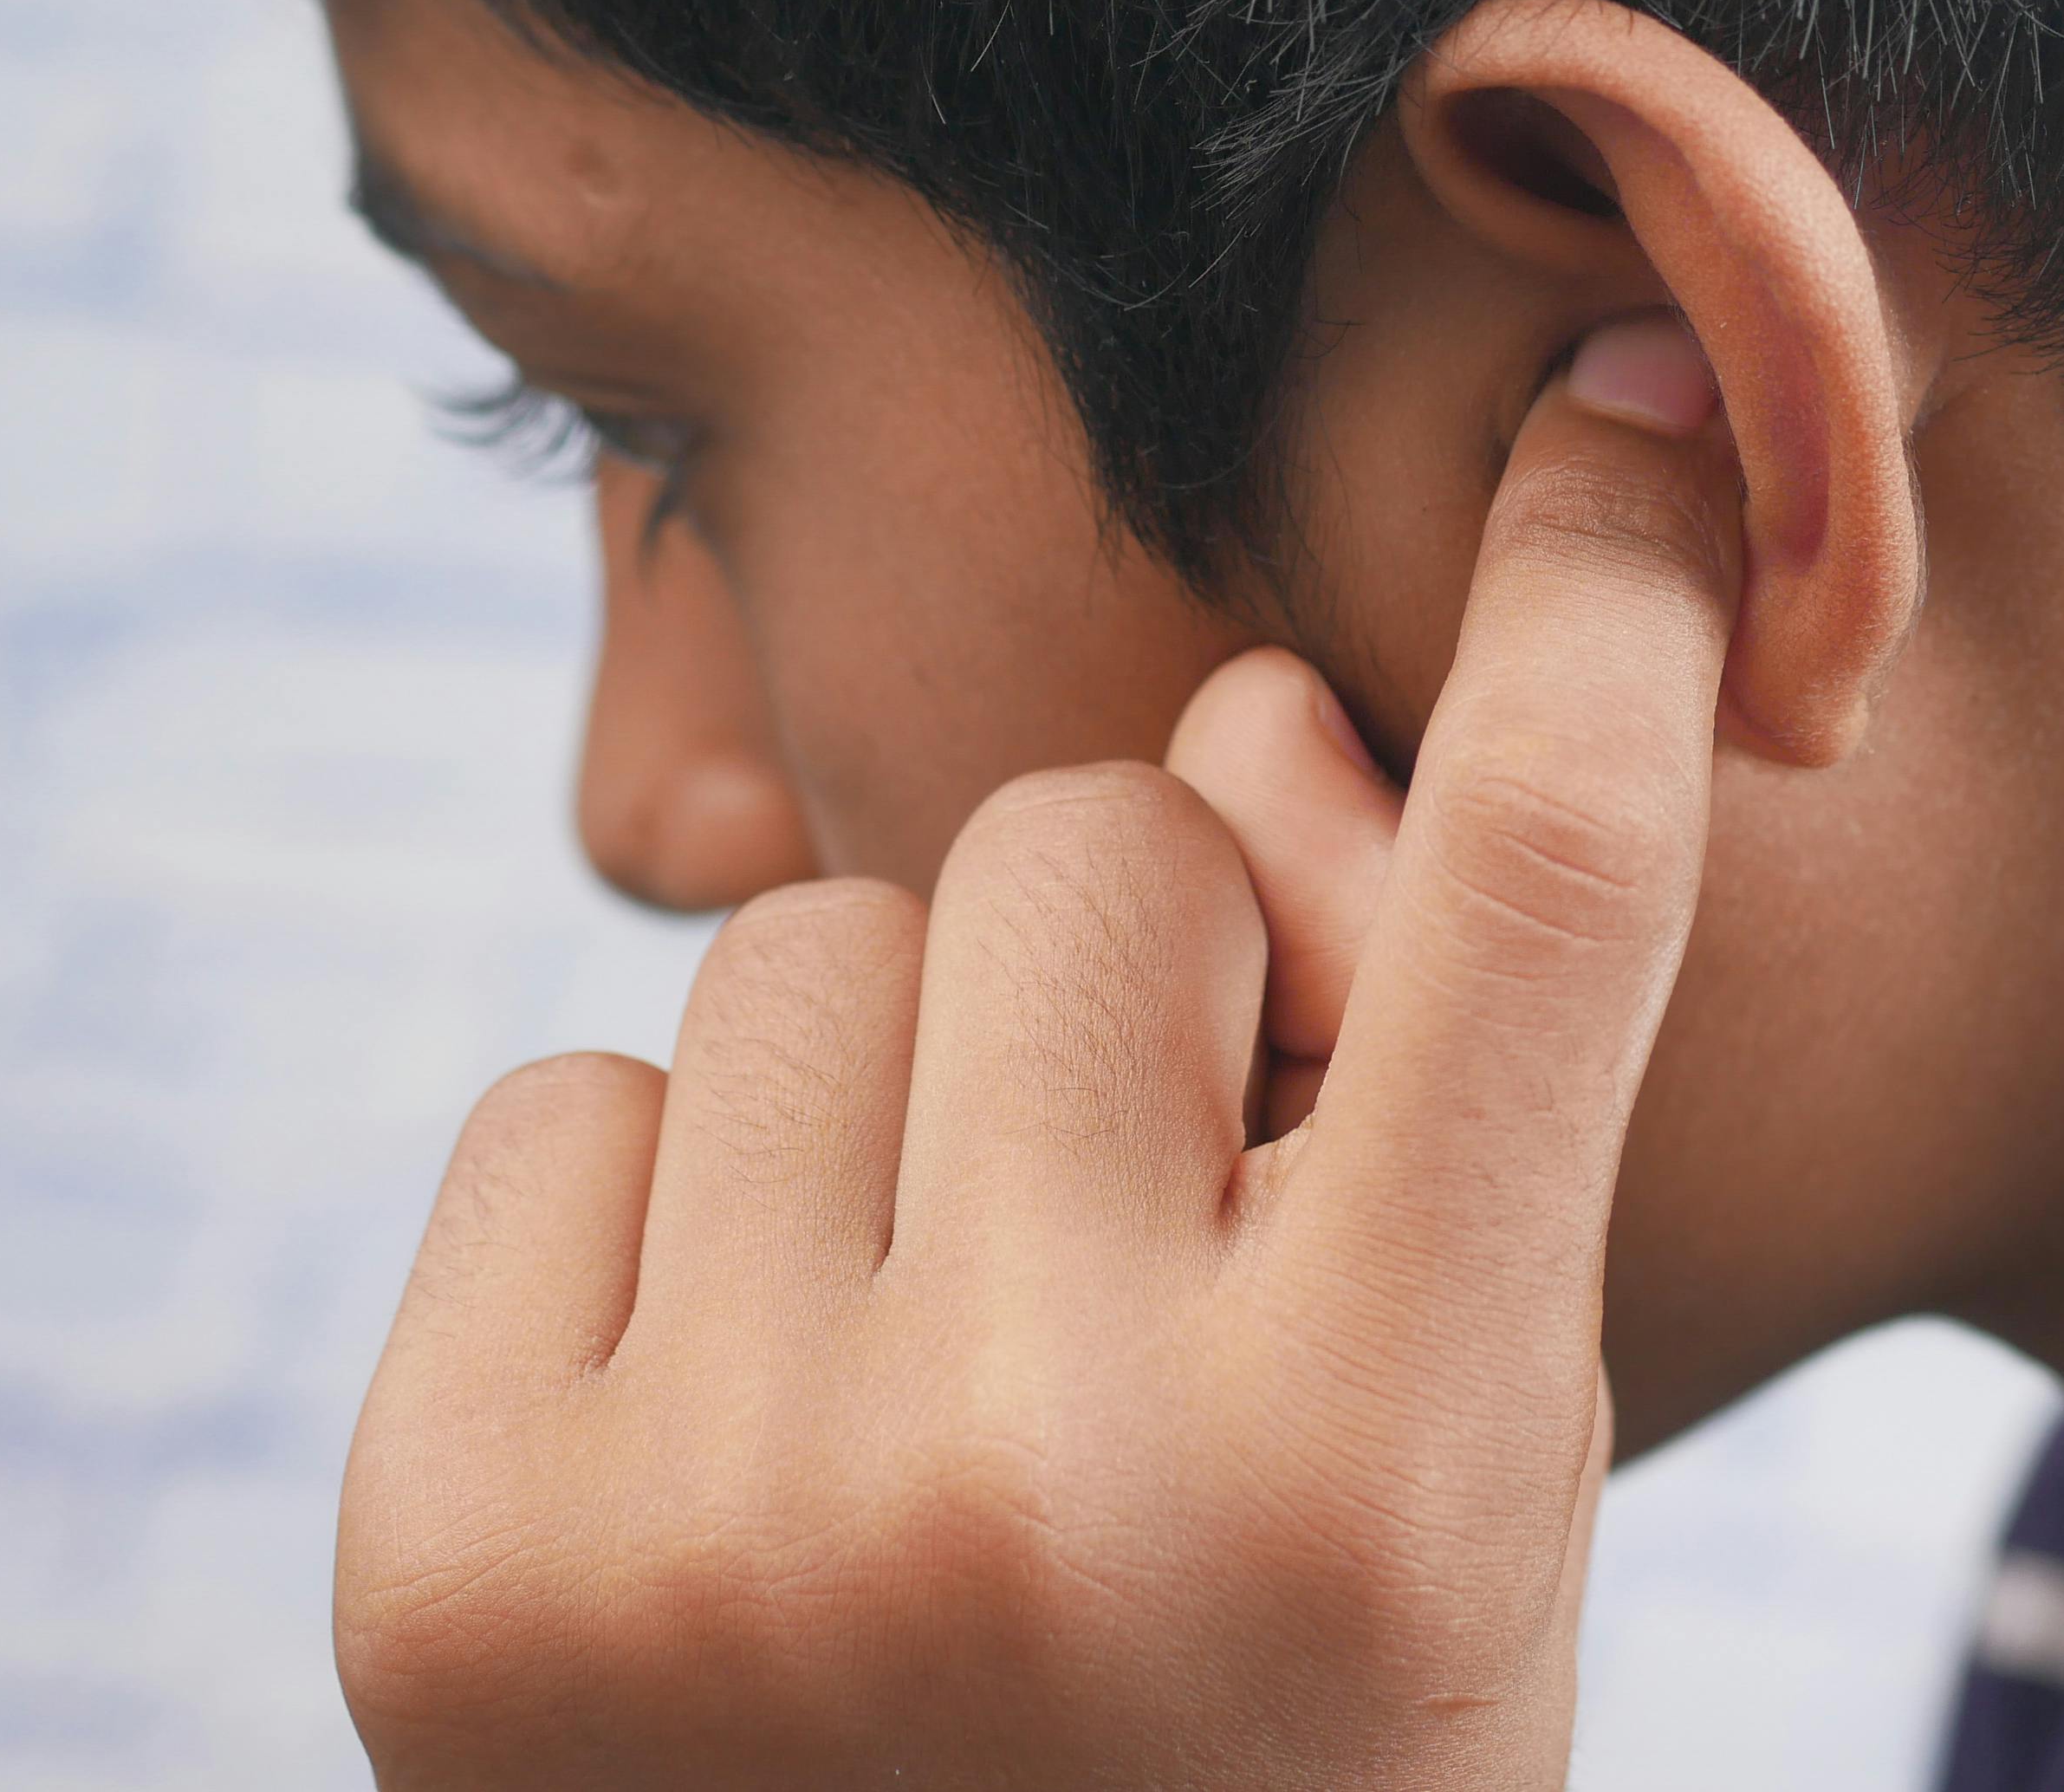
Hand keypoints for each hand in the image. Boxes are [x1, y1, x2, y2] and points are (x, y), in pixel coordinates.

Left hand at [335, 313, 1741, 1788]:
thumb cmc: (1267, 1726)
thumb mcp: (1464, 1461)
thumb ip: (1424, 1097)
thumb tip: (1254, 708)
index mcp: (1394, 1473)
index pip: (1540, 888)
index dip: (1606, 599)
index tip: (1620, 404)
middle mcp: (1059, 1486)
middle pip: (1084, 843)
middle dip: (1127, 983)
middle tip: (1140, 1236)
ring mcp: (721, 1533)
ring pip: (804, 945)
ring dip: (894, 1102)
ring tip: (928, 1379)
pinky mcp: (443, 1561)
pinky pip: (570, 1096)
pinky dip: (662, 1225)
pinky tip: (726, 1448)